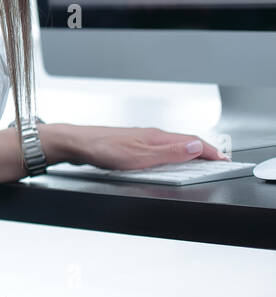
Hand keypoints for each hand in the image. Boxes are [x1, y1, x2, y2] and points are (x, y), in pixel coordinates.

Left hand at [62, 125, 227, 169]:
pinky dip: (169, 155)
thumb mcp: (140, 156)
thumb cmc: (101, 148)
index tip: (223, 159)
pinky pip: (156, 150)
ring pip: (169, 145)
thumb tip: (196, 147)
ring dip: (186, 152)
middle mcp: (149, 135)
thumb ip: (169, 153)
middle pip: (182, 142)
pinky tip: (166, 161)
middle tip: (216, 160)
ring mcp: (138, 139)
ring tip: (197, 160)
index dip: (209, 151)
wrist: (74, 144)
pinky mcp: (129, 145)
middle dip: (201, 151)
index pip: (191, 141)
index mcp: (155, 137)